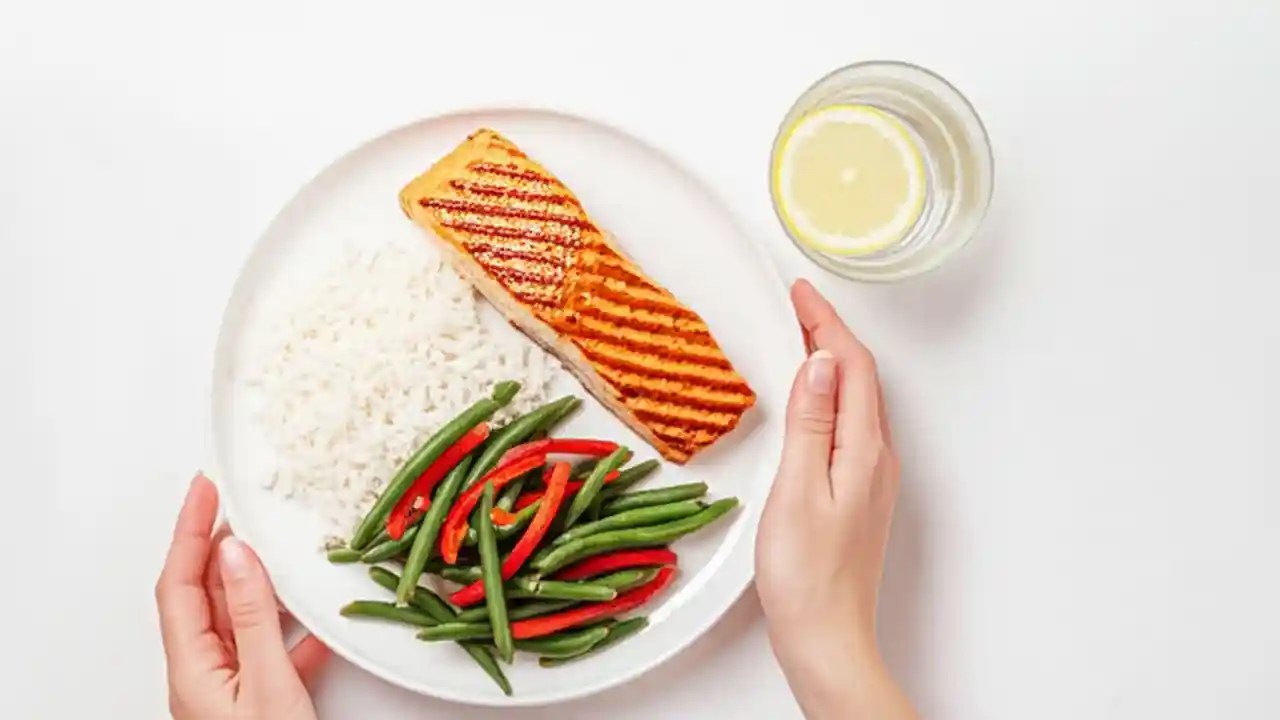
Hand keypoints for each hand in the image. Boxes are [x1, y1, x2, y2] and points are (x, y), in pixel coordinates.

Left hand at [156, 474, 329, 718]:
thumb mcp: (268, 685)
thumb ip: (254, 617)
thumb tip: (236, 554)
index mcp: (193, 670)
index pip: (180, 583)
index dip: (189, 530)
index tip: (206, 486)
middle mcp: (204, 677)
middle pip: (203, 597)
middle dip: (218, 545)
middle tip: (239, 503)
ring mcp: (231, 691)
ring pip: (241, 621)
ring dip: (260, 582)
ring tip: (279, 547)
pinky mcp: (261, 704)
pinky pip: (272, 651)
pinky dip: (294, 627)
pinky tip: (318, 619)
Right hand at [756, 280, 914, 718]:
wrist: (826, 637)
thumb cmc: (806, 576)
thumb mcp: (797, 490)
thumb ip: (810, 422)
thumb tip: (819, 362)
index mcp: (862, 450)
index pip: (849, 367)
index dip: (825, 322)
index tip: (799, 292)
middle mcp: (876, 459)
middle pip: (859, 377)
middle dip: (830, 333)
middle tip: (796, 304)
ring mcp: (870, 478)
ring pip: (855, 400)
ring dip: (830, 363)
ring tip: (800, 337)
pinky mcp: (857, 495)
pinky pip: (848, 425)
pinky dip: (829, 396)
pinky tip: (808, 400)